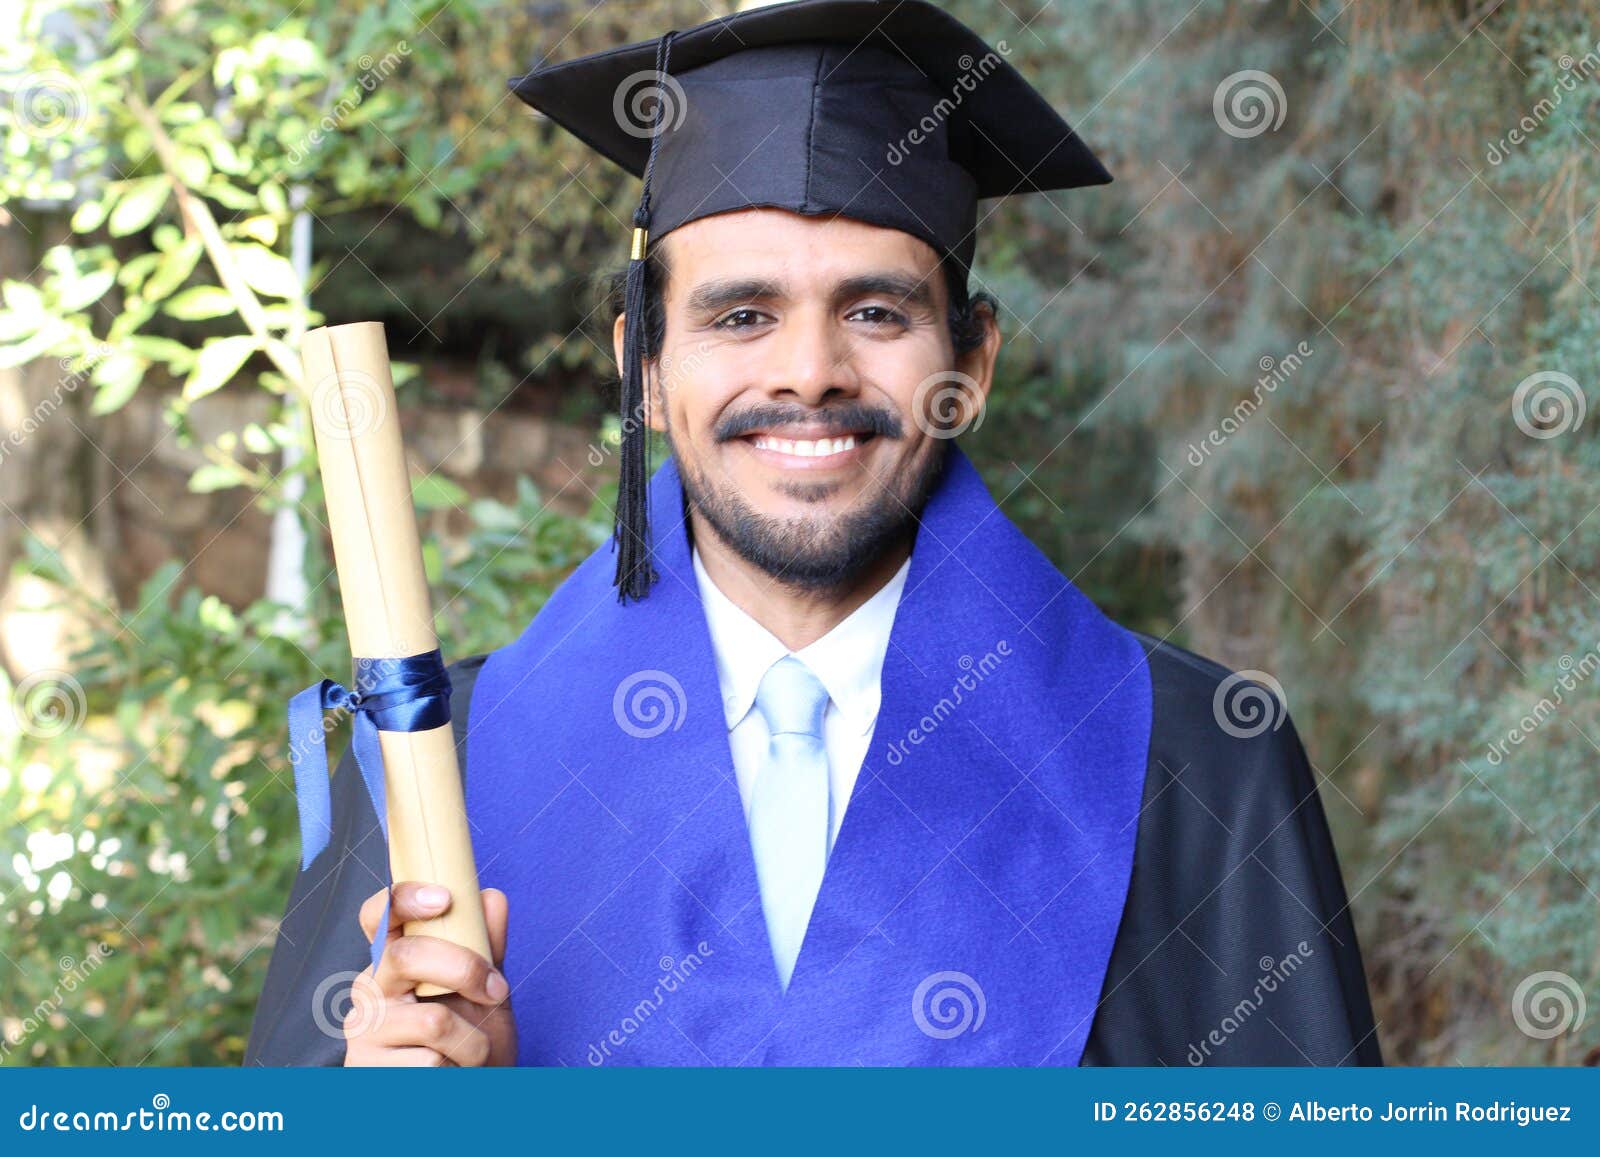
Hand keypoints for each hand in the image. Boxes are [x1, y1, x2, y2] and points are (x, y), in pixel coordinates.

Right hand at [341, 882, 516, 1065]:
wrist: (461, 1101)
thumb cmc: (469, 1044)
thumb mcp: (485, 993)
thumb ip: (486, 947)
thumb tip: (491, 897)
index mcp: (393, 960)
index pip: (379, 915)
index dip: (404, 897)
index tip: (443, 898)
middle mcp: (369, 990)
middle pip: (408, 956)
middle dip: (466, 970)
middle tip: (497, 992)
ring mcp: (363, 1034)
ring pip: (431, 1020)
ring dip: (474, 1041)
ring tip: (473, 1056)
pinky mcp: (368, 1073)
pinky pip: (429, 1064)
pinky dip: (458, 1072)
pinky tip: (450, 1078)